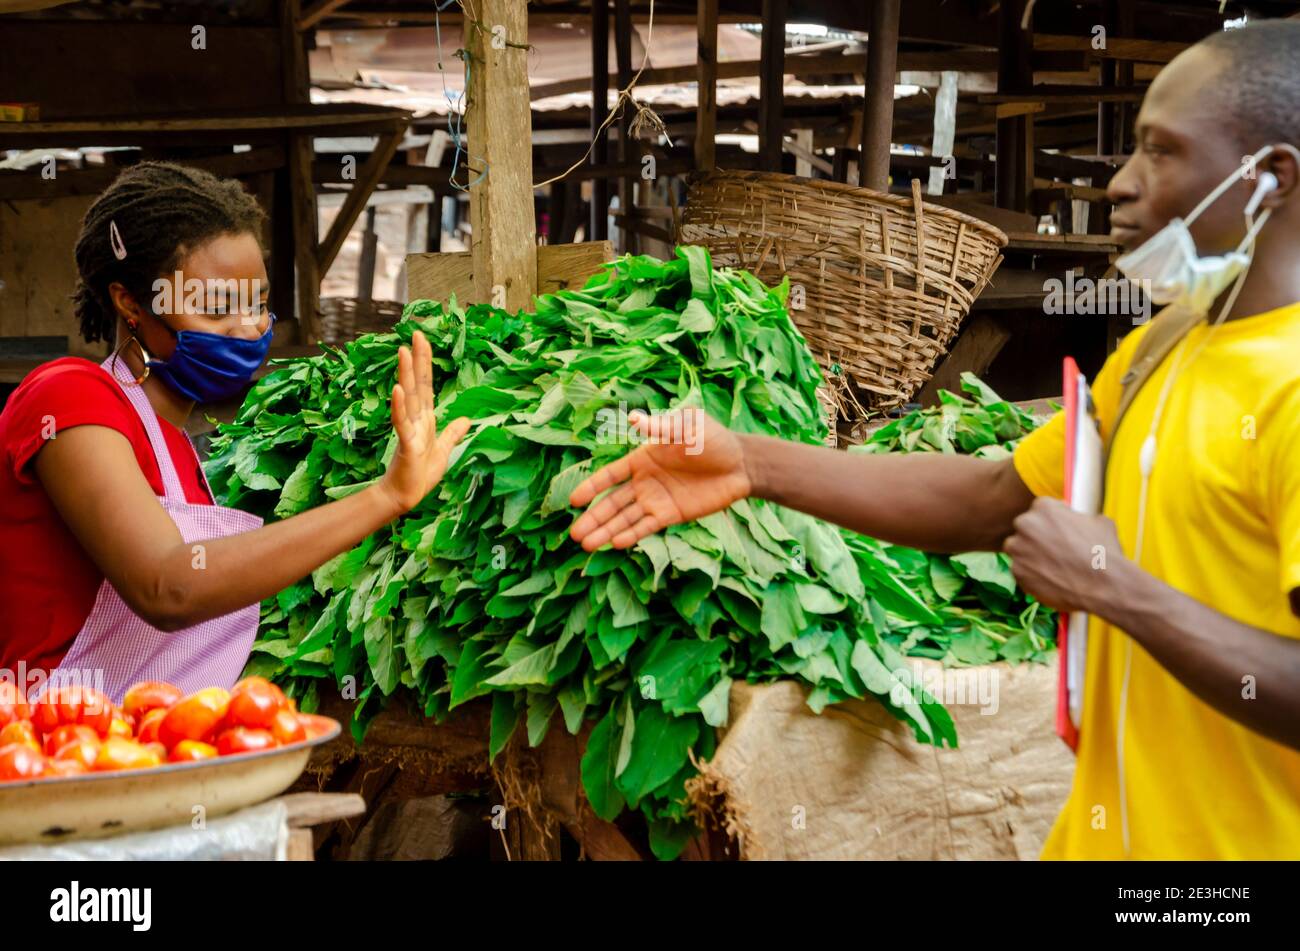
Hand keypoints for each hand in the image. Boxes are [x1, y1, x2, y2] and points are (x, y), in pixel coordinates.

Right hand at [378, 330, 470, 512]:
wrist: (405, 496)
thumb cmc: (420, 475)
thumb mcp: (444, 450)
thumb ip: (453, 433)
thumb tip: (467, 420)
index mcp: (425, 419)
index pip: (426, 385)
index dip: (426, 362)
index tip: (423, 340)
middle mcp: (415, 419)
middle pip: (417, 384)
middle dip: (417, 359)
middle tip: (415, 333)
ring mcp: (408, 430)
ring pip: (408, 398)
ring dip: (406, 375)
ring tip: (404, 352)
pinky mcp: (405, 444)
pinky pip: (401, 423)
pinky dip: (399, 406)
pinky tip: (398, 390)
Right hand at [569, 409, 751, 550]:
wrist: (741, 463)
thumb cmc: (713, 440)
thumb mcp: (686, 428)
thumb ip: (661, 428)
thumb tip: (634, 418)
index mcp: (643, 459)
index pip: (610, 476)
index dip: (592, 487)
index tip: (573, 501)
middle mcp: (645, 482)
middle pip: (613, 503)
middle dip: (594, 518)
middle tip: (573, 535)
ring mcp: (657, 500)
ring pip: (625, 519)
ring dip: (606, 531)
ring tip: (586, 545)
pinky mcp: (672, 515)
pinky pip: (647, 527)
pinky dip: (632, 535)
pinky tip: (616, 544)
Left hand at [1003, 496, 1126, 613]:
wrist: (1103, 585)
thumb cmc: (1104, 551)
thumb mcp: (1099, 522)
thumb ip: (1081, 517)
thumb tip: (1080, 521)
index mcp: (1044, 507)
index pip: (1041, 509)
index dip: (1052, 521)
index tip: (1060, 531)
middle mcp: (1025, 524)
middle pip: (1026, 528)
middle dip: (1037, 537)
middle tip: (1055, 550)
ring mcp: (1018, 548)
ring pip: (1018, 549)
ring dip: (1030, 555)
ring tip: (1051, 566)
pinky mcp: (1017, 571)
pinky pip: (1020, 570)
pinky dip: (1031, 574)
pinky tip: (1049, 579)